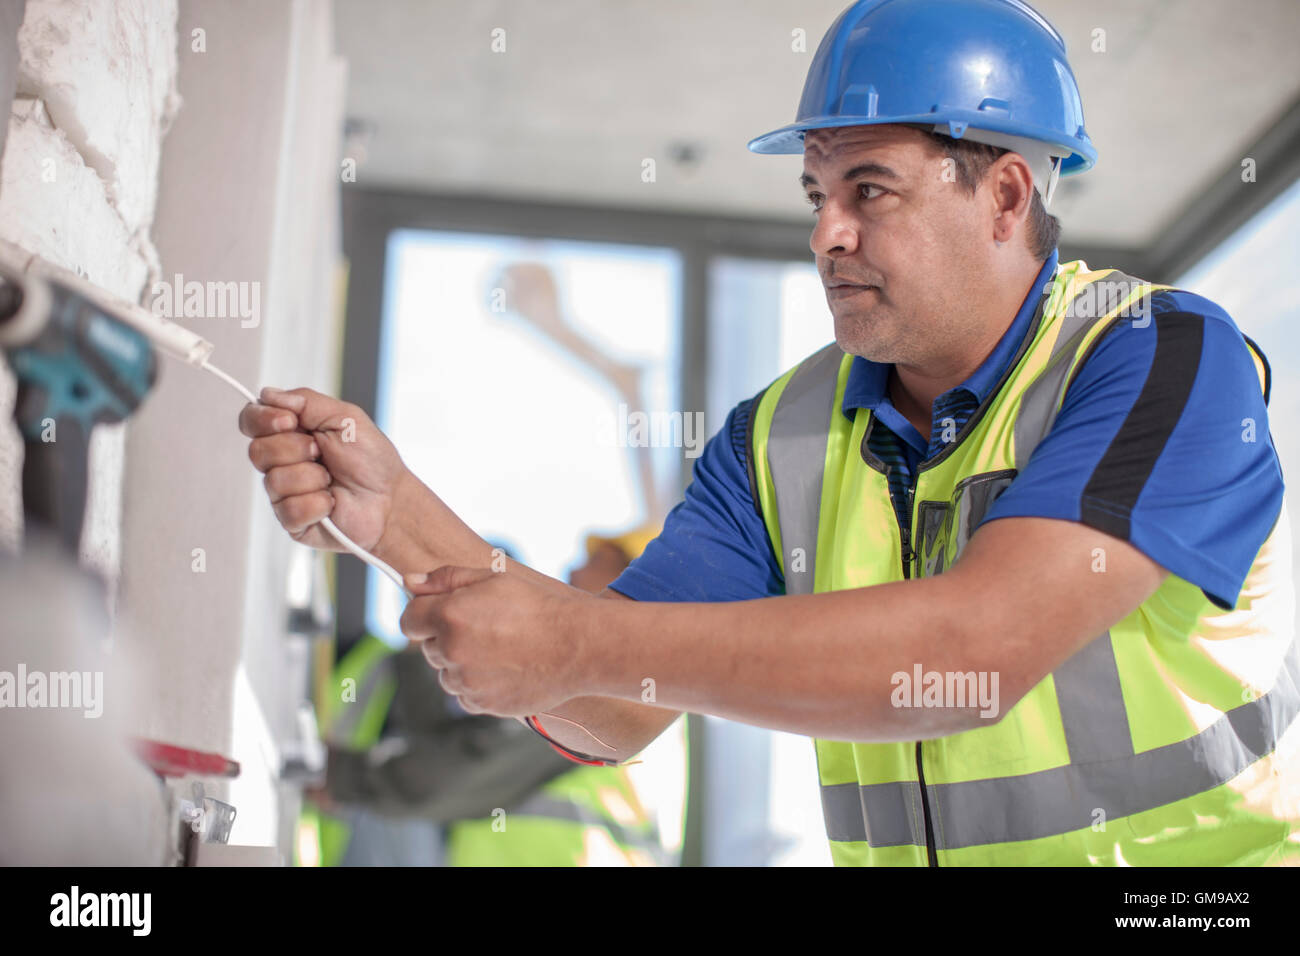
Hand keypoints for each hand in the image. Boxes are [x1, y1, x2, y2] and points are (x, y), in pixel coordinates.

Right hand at [238, 387, 407, 552]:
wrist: (391, 500)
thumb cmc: (373, 461)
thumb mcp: (345, 418)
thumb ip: (306, 401)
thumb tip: (268, 394)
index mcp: (292, 433)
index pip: (252, 421)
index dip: (262, 419)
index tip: (289, 421)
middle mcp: (282, 461)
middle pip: (257, 450)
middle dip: (295, 449)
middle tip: (321, 452)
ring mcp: (284, 492)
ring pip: (274, 480)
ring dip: (311, 477)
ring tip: (332, 479)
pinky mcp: (292, 520)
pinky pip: (288, 509)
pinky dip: (317, 503)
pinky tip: (331, 502)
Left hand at [399, 565, 587, 716]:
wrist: (576, 646)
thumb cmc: (536, 607)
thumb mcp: (491, 578)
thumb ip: (445, 579)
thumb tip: (409, 581)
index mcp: (449, 616)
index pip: (409, 620)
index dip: (425, 613)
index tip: (445, 611)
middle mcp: (452, 651)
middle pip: (427, 647)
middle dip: (445, 636)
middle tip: (484, 626)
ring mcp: (466, 682)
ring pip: (446, 673)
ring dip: (460, 662)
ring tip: (497, 648)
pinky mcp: (481, 704)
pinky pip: (464, 695)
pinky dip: (476, 684)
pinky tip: (504, 667)